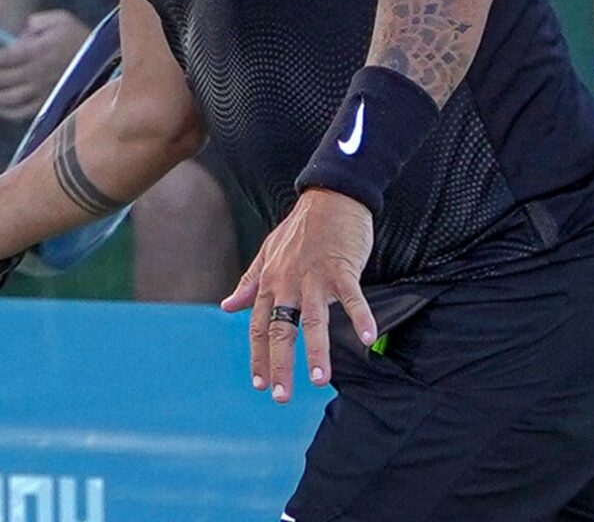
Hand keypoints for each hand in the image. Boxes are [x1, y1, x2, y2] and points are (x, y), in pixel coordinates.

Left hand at [0, 11, 89, 120]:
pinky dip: (6, 112)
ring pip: (6, 98)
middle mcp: (34, 74)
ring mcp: (40, 91)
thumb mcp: (60, 19)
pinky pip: (22, 112)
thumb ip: (36, 22)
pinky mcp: (47, 102)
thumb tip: (19, 31)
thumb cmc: (80, 37)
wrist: (105, 62)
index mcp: (34, 51)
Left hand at [221, 188, 377, 402]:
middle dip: (280, 364)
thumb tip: (227, 306)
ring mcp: (315, 276)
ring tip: (319, 380)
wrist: (329, 197)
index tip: (260, 383)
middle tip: (281, 396)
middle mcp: (288, 283)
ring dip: (316, 351)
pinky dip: (360, 316)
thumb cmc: (299, 229)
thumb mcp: (267, 253)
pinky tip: (366, 338)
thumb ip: (249, 282)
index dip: (258, 355)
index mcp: (270, 281)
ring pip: (313, 319)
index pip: (258, 325)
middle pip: (281, 330)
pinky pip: (351, 296)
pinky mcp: (342, 268)